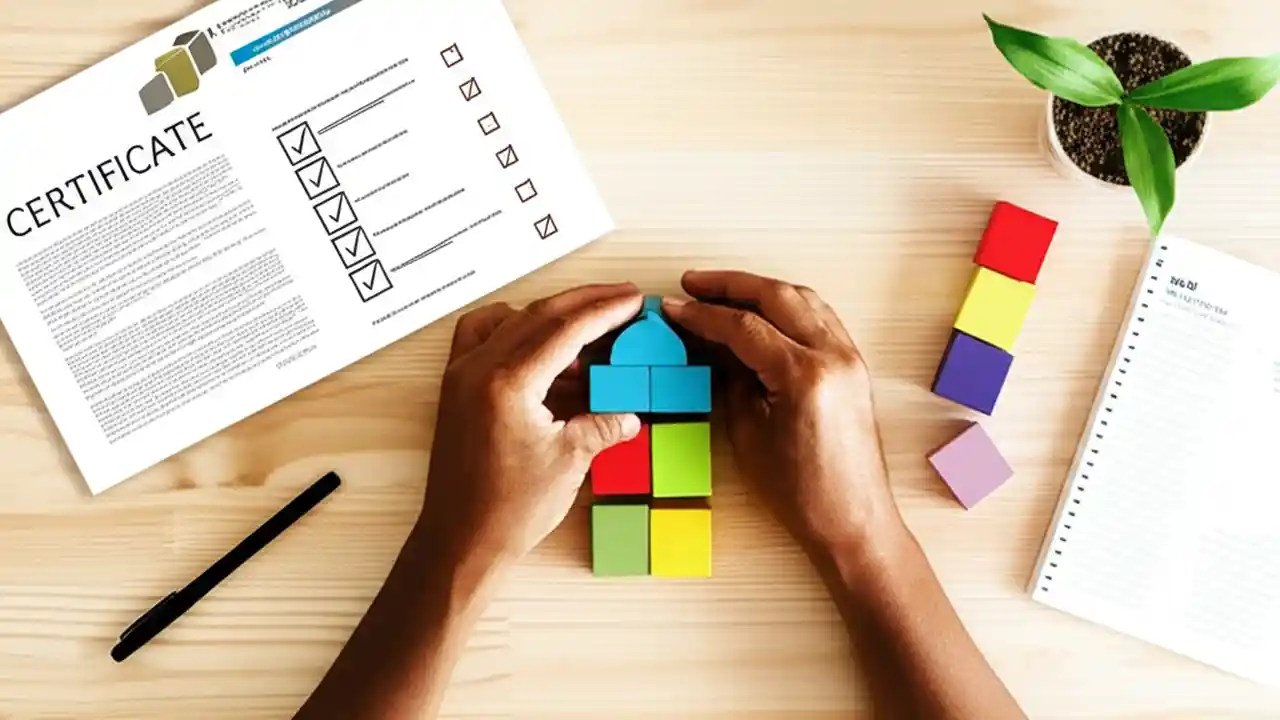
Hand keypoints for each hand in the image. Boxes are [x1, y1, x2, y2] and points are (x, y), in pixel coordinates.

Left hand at [418, 284, 643, 572]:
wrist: (461, 540)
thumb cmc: (507, 510)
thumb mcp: (569, 461)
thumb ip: (602, 425)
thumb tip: (628, 413)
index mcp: (507, 383)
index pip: (565, 328)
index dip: (604, 310)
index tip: (631, 300)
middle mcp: (477, 368)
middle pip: (539, 314)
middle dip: (585, 302)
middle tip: (621, 297)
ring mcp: (461, 375)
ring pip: (512, 319)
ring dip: (553, 314)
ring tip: (590, 323)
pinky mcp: (456, 387)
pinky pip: (483, 335)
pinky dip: (515, 327)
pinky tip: (539, 343)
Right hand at [663, 271, 903, 556]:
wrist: (853, 519)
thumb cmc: (801, 493)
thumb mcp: (748, 433)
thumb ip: (730, 379)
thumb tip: (708, 343)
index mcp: (805, 376)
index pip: (744, 327)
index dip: (703, 314)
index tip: (674, 309)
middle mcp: (833, 357)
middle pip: (777, 296)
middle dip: (730, 285)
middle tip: (693, 285)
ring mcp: (849, 358)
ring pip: (802, 299)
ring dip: (760, 290)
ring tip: (722, 293)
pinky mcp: (854, 366)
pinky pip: (818, 317)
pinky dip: (787, 306)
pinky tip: (761, 312)